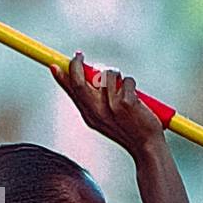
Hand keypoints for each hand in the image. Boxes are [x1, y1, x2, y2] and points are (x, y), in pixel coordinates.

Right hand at [49, 51, 164, 154]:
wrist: (147, 147)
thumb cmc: (130, 131)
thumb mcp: (105, 119)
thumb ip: (94, 100)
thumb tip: (88, 76)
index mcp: (90, 116)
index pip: (71, 92)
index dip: (61, 77)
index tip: (54, 65)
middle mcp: (97, 112)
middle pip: (79, 82)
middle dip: (77, 65)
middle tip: (79, 56)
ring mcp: (111, 107)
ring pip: (107, 75)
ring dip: (115, 74)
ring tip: (124, 87)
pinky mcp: (126, 103)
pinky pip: (126, 80)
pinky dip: (131, 83)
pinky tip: (137, 97)